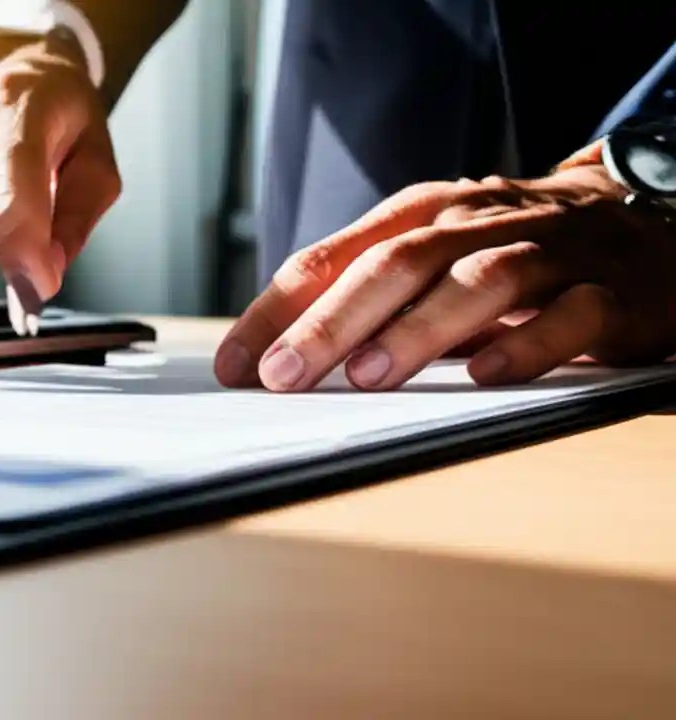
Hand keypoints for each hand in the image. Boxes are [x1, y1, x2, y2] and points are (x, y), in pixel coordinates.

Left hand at [214, 164, 675, 391]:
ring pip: (478, 282)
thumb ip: (367, 291)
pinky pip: (570, 315)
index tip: (235, 362)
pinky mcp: (613, 293)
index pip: (335, 256)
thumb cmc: (517, 247)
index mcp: (424, 213)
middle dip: (332, 320)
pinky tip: (487, 375)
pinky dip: (527, 342)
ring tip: (367, 376)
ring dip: (417, 330)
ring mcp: (550, 254)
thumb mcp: (435, 253)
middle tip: (283, 374)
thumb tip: (276, 350)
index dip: (279, 308)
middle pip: (397, 264)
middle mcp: (479, 223)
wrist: (649, 222)